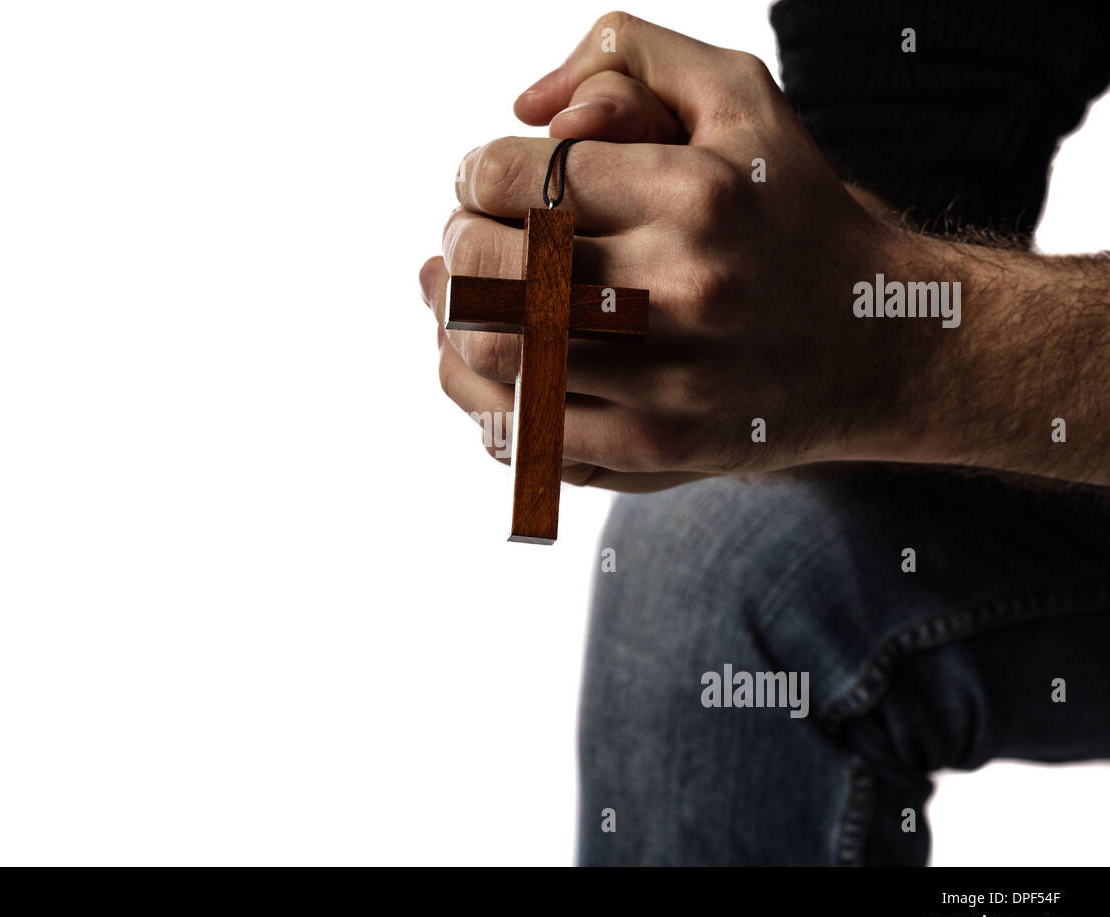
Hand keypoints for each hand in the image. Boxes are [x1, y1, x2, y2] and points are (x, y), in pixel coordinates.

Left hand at [421, 13, 938, 490]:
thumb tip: (525, 105)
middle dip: (457, 242)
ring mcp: (668, 377)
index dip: (474, 175)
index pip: (515, 176)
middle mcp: (683, 286)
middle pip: (491, 265)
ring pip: (494, 351)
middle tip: (469, 237)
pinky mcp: (656, 446)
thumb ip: (633, 55)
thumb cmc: (792, 215)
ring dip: (453, 318)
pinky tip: (489, 363)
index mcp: (696, 192)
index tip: (485, 183)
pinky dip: (480, 396)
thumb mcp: (739, 99)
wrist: (878, 342)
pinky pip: (525, 429)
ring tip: (464, 296)